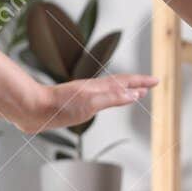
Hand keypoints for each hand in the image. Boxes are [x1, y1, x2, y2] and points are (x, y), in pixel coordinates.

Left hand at [11, 74, 156, 133]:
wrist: (34, 110)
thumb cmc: (60, 107)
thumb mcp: (91, 103)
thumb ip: (113, 98)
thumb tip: (136, 93)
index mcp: (98, 88)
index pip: (126, 82)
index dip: (141, 82)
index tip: (157, 81)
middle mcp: (92, 90)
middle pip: (119, 84)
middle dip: (137, 84)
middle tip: (151, 84)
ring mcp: (83, 96)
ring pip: (109, 90)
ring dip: (124, 90)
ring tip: (134, 91)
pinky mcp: (74, 104)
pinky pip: (98, 98)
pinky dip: (109, 98)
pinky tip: (104, 101)